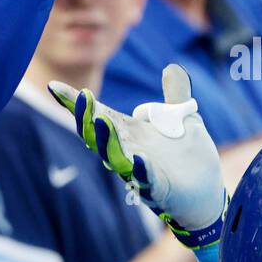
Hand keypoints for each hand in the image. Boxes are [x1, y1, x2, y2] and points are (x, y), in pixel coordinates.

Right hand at [48, 64, 224, 247]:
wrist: (207, 194)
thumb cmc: (190, 157)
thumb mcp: (185, 119)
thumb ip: (176, 95)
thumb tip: (172, 67)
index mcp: (132, 133)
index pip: (99, 114)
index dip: (76, 102)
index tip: (54, 86)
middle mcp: (130, 151)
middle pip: (99, 135)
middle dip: (88, 118)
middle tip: (82, 98)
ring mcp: (141, 171)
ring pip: (115, 157)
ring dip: (106, 140)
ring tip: (100, 120)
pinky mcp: (159, 189)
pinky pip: (146, 180)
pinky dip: (141, 169)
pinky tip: (138, 158)